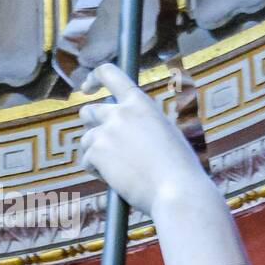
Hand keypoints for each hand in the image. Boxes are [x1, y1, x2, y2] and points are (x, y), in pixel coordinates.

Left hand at [78, 63, 211, 215]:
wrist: (177, 190)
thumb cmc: (179, 167)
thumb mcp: (166, 132)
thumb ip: (142, 123)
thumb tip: (125, 130)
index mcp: (140, 102)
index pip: (109, 73)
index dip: (93, 78)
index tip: (86, 88)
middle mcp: (120, 113)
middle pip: (88, 111)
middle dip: (91, 127)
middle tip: (102, 144)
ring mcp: (105, 132)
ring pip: (86, 140)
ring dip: (96, 154)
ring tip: (118, 170)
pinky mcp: (96, 153)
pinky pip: (86, 161)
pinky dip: (97, 172)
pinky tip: (116, 180)